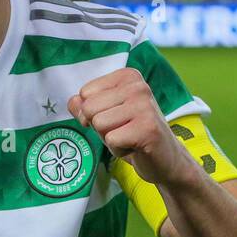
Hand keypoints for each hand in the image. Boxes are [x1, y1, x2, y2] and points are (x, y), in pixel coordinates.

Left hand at [68, 68, 194, 185]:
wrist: (164, 159)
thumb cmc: (131, 133)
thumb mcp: (105, 114)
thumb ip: (85, 104)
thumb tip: (72, 101)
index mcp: (127, 76)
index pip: (85, 93)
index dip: (91, 112)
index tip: (114, 117)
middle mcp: (138, 86)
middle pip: (89, 108)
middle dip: (100, 127)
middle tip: (122, 130)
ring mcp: (144, 106)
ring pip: (98, 123)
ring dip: (109, 138)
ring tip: (129, 137)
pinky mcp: (147, 128)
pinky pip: (111, 140)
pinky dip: (118, 149)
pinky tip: (135, 146)